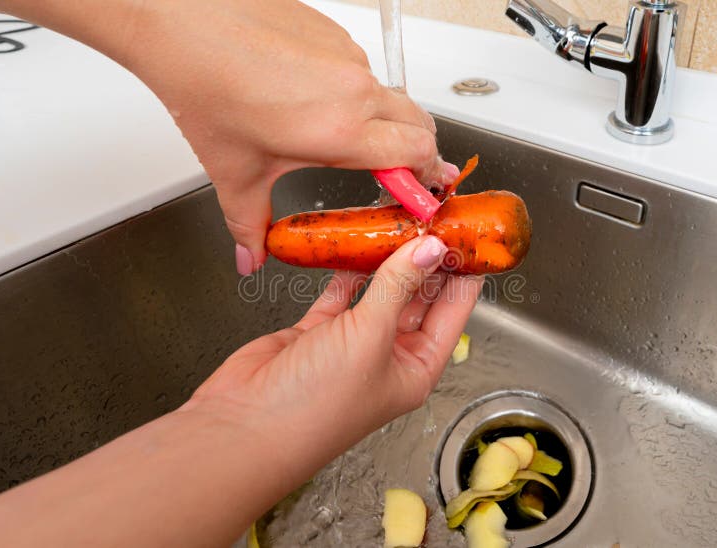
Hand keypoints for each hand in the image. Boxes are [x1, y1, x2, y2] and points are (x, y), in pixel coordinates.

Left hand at [121, 0, 458, 273]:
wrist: (181, 22)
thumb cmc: (205, 86)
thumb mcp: (234, 172)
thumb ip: (249, 225)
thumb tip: (251, 257)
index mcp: (341, 131)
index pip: (418, 154)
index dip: (428, 177)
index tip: (423, 192)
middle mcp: (355, 89)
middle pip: (420, 122)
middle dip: (417, 150)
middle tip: (397, 171)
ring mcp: (348, 56)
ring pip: (389, 95)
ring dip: (380, 119)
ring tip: (338, 133)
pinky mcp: (335, 33)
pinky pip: (360, 68)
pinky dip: (351, 89)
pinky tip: (313, 97)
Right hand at [185, 235, 481, 456]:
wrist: (245, 425)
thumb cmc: (317, 402)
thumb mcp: (370, 336)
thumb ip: (398, 286)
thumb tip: (430, 248)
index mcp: (415, 370)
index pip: (451, 315)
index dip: (463, 276)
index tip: (470, 238)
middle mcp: (387, 358)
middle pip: (418, 300)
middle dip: (427, 262)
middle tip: (435, 220)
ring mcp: (350, 344)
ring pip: (379, 293)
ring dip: (388, 262)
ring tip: (400, 223)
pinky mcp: (316, 332)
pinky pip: (340, 294)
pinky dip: (347, 271)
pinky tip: (356, 245)